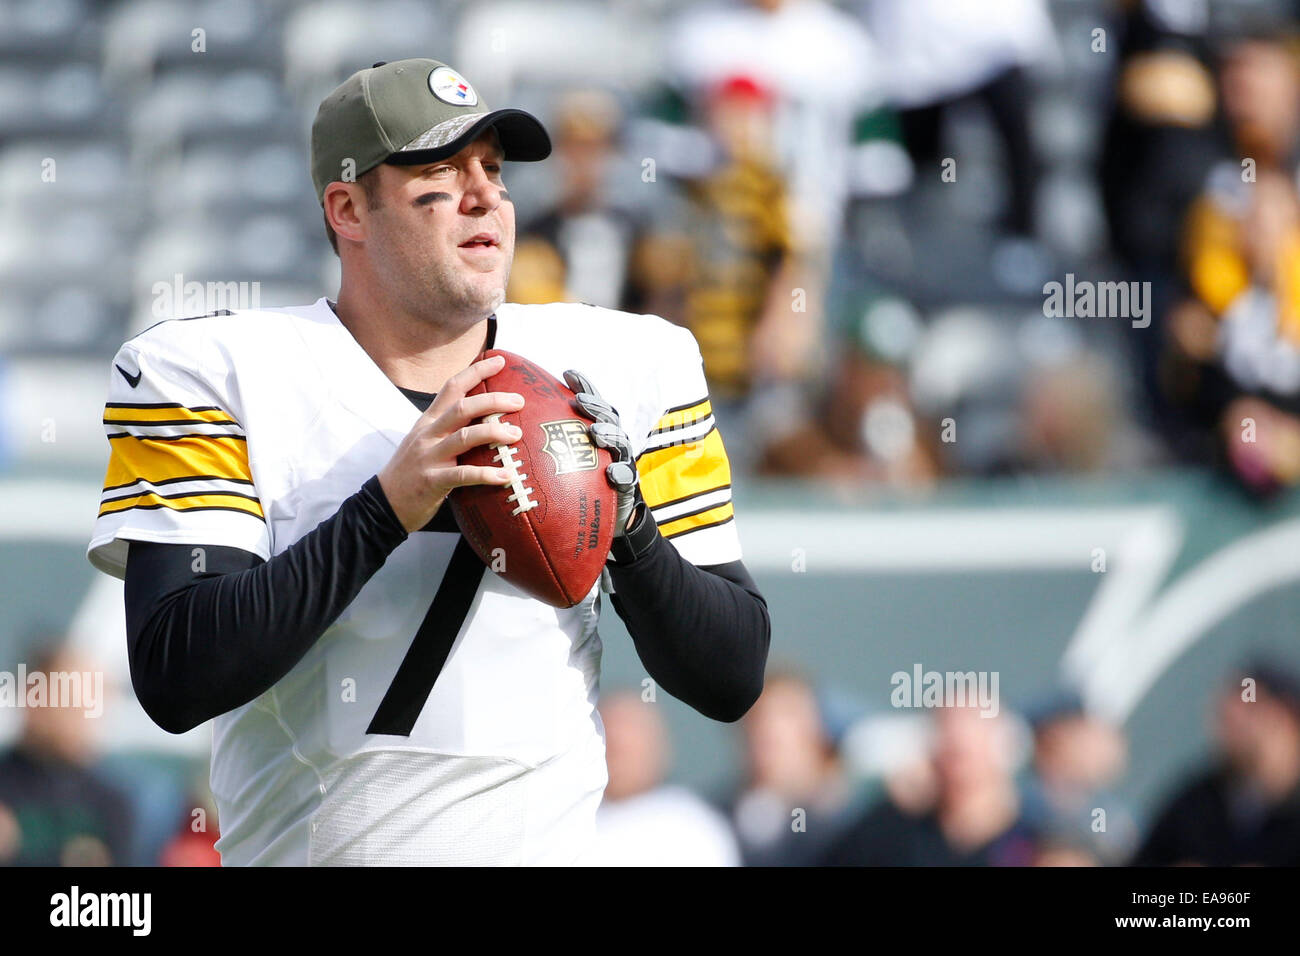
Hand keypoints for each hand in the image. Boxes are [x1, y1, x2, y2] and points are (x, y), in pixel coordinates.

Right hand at [378, 354, 524, 531]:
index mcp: (428, 421)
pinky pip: (463, 475)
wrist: (384, 503)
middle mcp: (429, 434)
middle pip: (462, 408)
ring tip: (517, 434)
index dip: (476, 371)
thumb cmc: (412, 472)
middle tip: (519, 401)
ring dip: (494, 433)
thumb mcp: (426, 442)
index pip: (452, 387)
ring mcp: (429, 456)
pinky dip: (486, 474)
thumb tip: (487, 421)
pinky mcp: (432, 481)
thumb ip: (450, 429)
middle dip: (493, 400)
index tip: (499, 360)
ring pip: (465, 437)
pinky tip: (506, 476)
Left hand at [563, 369, 637, 535]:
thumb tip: (511, 425)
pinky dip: (620, 472)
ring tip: (595, 433)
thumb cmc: (574, 484)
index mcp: (596, 429)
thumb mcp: (561, 460)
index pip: (591, 404)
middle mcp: (611, 441)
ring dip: (608, 435)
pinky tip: (611, 472)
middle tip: (580, 401)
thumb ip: (548, 442)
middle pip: (608, 417)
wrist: (601, 514)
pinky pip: (625, 476)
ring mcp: (621, 460)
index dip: (583, 387)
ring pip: (619, 442)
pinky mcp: (627, 483)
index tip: (567, 374)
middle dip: (595, 407)